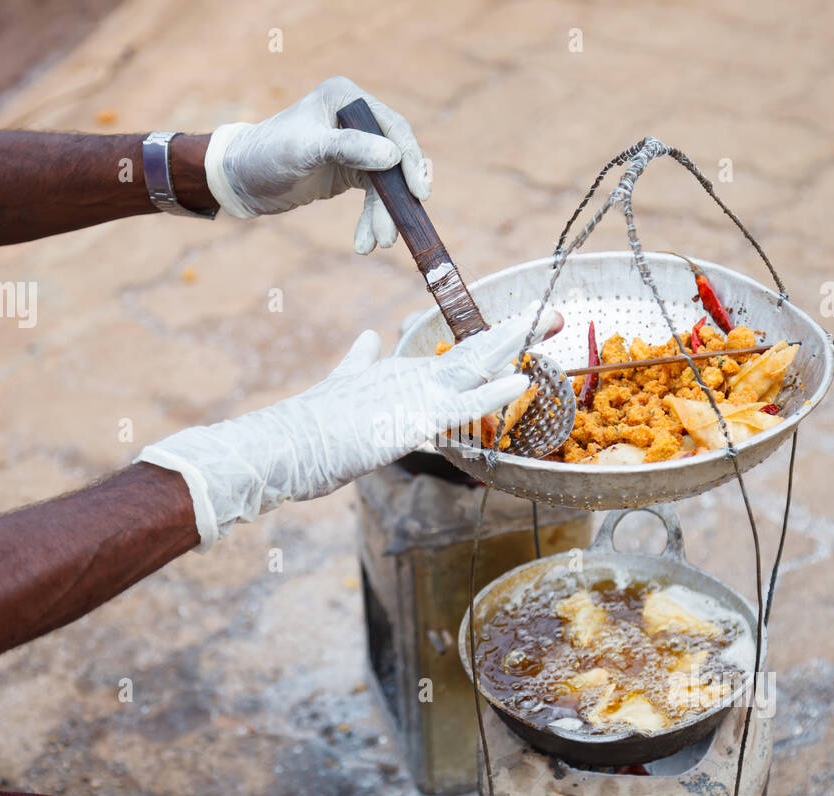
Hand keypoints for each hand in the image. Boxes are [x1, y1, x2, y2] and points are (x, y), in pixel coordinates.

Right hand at [135, 304, 560, 548]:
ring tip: (549, 325)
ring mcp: (410, 395)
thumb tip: (369, 336)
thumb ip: (357, 363)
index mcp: (395, 370)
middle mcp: (409, 375)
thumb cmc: (306, 431)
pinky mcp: (408, 421)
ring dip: (513, 346)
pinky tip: (520, 380)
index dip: (488, 340)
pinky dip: (491, 393)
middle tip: (552, 313)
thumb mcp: (339, 388)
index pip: (451, 352)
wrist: (281, 445)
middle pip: (471, 349)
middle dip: (513, 332)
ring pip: (473, 365)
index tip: (519, 325)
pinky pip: (460, 406)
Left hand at [203, 76, 429, 253]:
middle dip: (395, 198)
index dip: (410, 160)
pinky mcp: (350, 170)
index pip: (393, 127)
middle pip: (394, 158)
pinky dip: (372, 219)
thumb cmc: (267, 155)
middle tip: (393, 232)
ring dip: (383, 215)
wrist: (239, 179)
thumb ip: (349, 148)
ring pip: (385, 182)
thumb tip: (394, 155)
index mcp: (346, 98)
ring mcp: (355, 144)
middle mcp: (354, 117)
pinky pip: (373, 196)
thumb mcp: (307, 150)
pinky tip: (365, 242)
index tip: (419, 193)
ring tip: (379, 243)